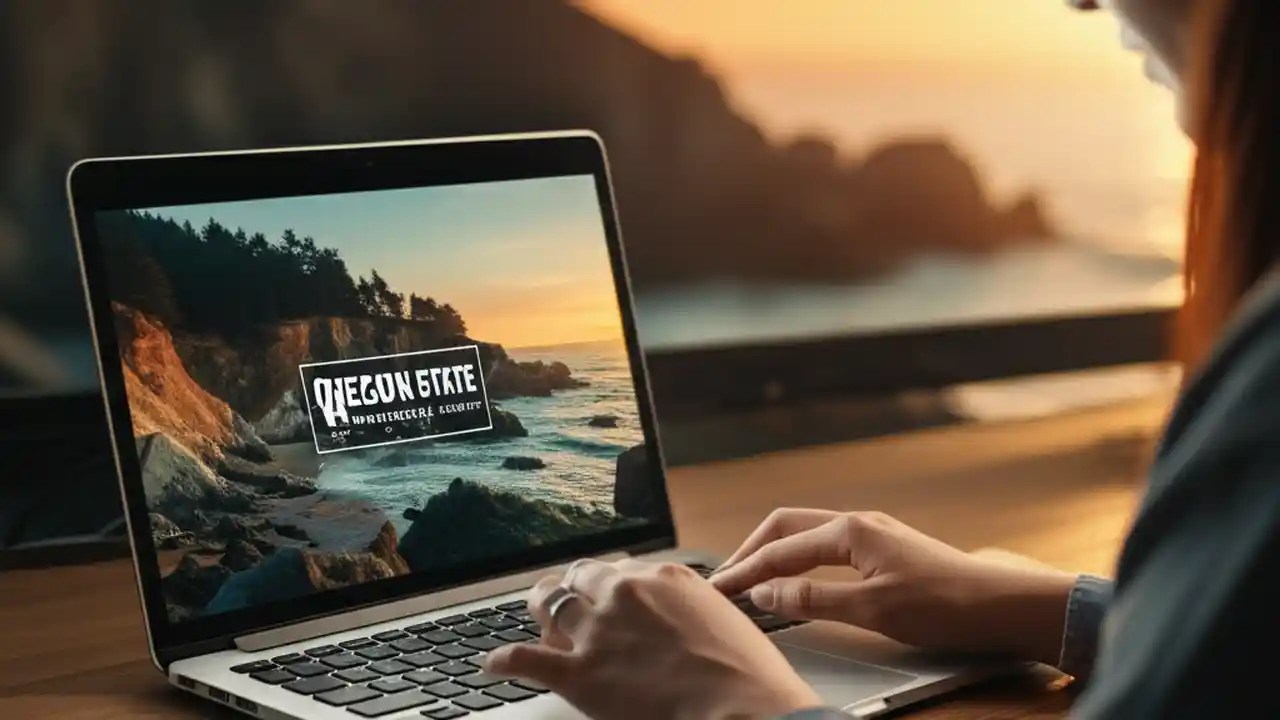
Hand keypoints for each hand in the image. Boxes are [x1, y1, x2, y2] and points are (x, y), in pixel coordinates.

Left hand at [484, 559, 820, 719]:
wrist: (741, 710)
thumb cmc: (746, 676)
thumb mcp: (724, 620)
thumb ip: (691, 610)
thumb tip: (681, 617)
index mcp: (663, 578)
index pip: (620, 569)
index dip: (609, 584)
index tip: (607, 594)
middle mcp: (624, 594)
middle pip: (579, 578)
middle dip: (572, 589)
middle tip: (567, 600)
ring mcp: (597, 632)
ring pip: (548, 605)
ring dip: (539, 610)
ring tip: (533, 616)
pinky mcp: (578, 673)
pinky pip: (525, 659)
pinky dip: (504, 660)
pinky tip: (493, 664)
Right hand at [711, 509, 1076, 664]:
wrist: (1002, 605)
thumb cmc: (943, 606)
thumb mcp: (871, 609)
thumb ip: (812, 599)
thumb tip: (765, 593)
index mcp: (850, 530)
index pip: (781, 549)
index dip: (745, 571)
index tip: (717, 591)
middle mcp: (858, 522)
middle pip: (787, 527)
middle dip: (752, 551)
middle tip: (725, 580)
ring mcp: (872, 532)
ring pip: (806, 533)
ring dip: (775, 552)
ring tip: (751, 577)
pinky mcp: (884, 548)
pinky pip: (826, 545)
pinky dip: (799, 558)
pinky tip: (795, 577)